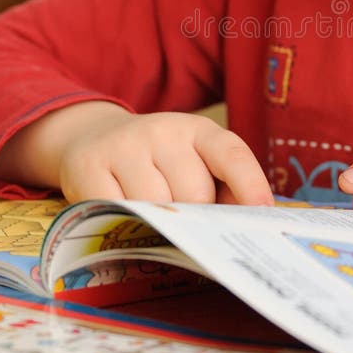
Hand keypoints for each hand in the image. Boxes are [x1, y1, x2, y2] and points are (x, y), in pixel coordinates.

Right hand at [57, 108, 273, 205]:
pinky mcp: (89, 166)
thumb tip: (249, 221)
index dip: (251, 184)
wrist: (94, 138)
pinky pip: (117, 211)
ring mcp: (125, 145)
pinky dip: (123, 222)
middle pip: (195, 193)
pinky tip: (122, 212)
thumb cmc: (159, 163)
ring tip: (152, 213)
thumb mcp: (194, 163)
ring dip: (158, 222)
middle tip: (185, 218)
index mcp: (199, 130)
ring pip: (156, 205)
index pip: (231, 154)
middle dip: (195, 217)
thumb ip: (224, 188)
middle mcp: (164, 131)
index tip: (263, 211)